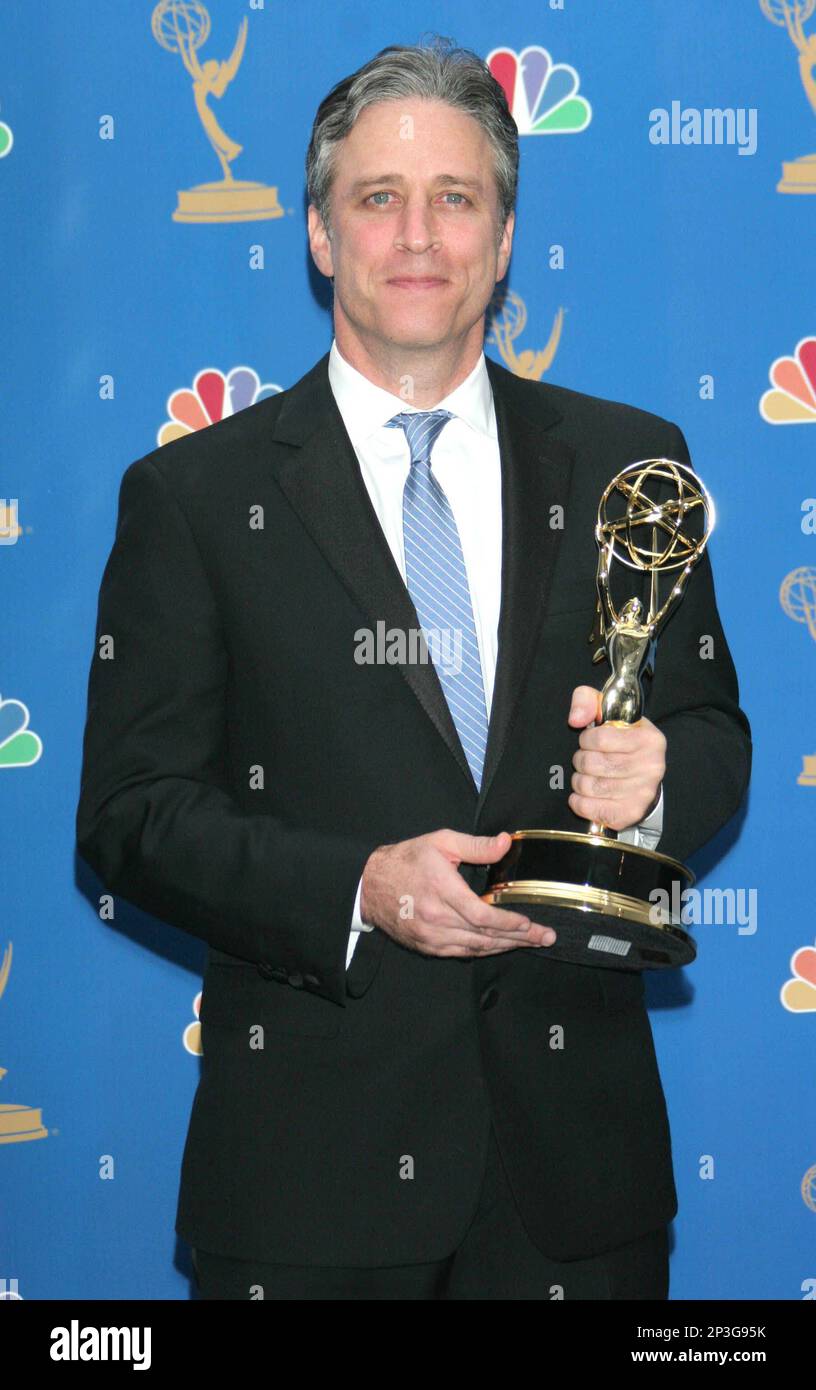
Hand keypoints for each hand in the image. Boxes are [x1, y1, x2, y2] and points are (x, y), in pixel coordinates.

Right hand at [359, 829, 556, 957]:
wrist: (369, 884)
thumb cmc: (406, 860)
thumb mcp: (441, 842)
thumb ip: (475, 845)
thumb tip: (505, 843)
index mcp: (442, 890)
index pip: (482, 916)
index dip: (509, 923)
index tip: (531, 923)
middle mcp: (436, 919)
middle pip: (485, 936)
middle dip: (519, 938)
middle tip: (545, 938)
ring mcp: (431, 936)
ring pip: (476, 948)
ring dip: (505, 947)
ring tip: (530, 943)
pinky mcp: (427, 946)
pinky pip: (461, 953)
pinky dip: (483, 951)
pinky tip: (499, 946)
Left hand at [567, 685, 664, 830]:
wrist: (641, 773)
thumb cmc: (620, 739)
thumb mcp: (607, 711)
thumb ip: (587, 701)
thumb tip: (575, 720)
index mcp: (650, 739)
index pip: (600, 738)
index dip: (586, 739)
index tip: (590, 740)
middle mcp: (652, 766)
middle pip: (593, 764)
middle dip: (580, 761)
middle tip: (586, 760)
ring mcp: (643, 792)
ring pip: (590, 787)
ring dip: (579, 781)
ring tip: (586, 776)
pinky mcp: (631, 813)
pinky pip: (592, 810)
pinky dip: (579, 802)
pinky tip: (583, 795)